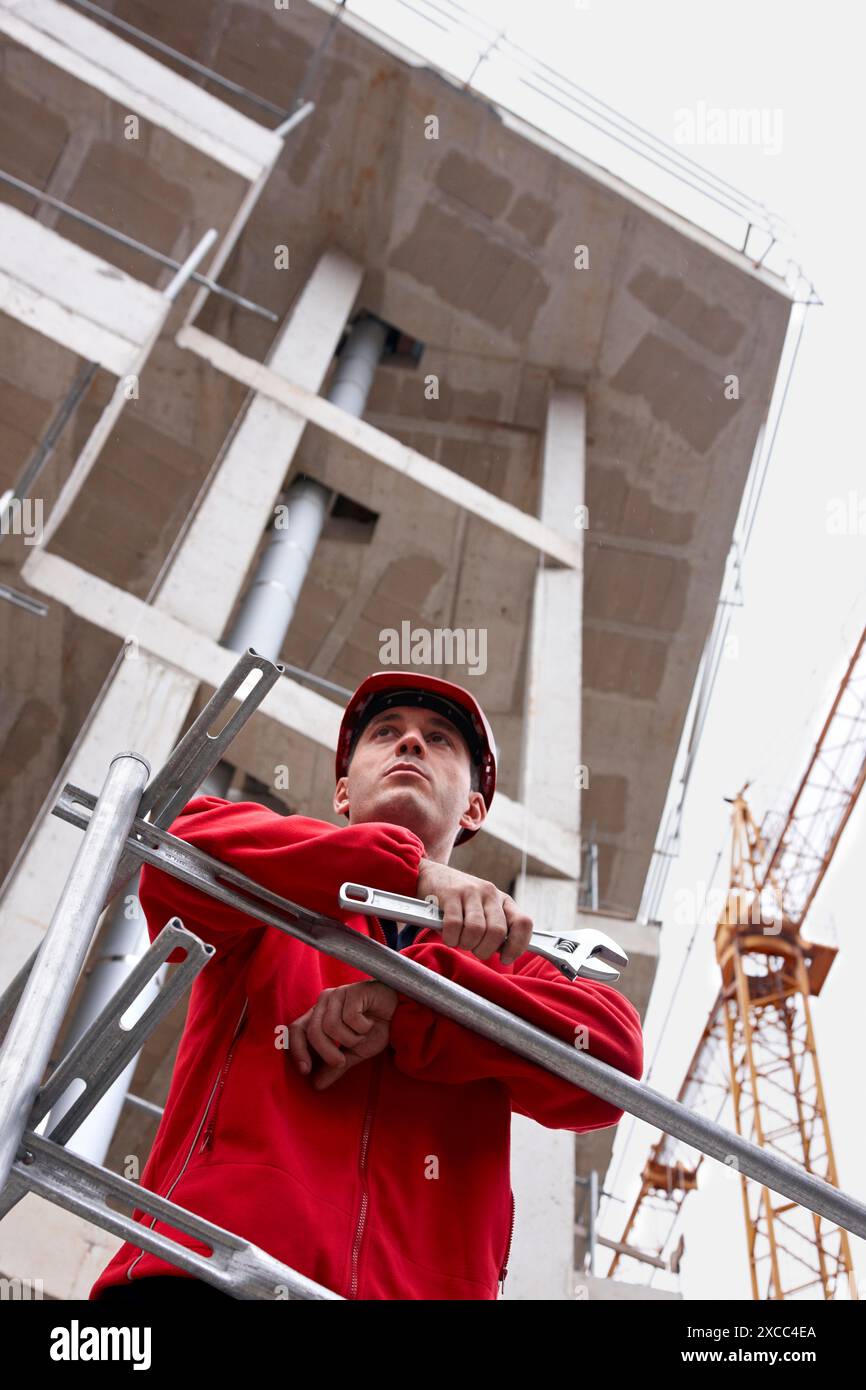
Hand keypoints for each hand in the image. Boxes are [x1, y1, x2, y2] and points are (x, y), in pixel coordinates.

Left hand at [288, 980, 398, 1090]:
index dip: (297, 1050)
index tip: (305, 1071)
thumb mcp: (353, 1052)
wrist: (400, 1012)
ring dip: (351, 1038)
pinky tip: (371, 1021)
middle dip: (328, 1053)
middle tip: (342, 1060)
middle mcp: (324, 1001)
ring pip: (331, 1026)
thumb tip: (316, 1086)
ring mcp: (338, 994)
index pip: (296, 1030)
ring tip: (362, 1034)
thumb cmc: (376, 1027)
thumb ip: (334, 1067)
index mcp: (319, 1014)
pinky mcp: (353, 990)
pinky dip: (362, 1027)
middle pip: (314, 1032)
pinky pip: (350, 1017)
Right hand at [416, 859, 532, 965]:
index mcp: (503, 900)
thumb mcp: (484, 910)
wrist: (431, 875)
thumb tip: (506, 954)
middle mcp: (490, 893)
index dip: (518, 945)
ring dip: (466, 944)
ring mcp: (471, 892)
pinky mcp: (450, 893)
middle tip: (474, 949)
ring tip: (459, 941)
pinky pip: (454, 924)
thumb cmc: (460, 901)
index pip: (523, 923)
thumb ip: (495, 928)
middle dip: (484, 949)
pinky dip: (451, 938)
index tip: (506, 959)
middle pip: (497, 931)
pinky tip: (448, 936)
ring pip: (476, 930)